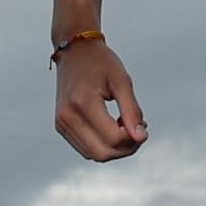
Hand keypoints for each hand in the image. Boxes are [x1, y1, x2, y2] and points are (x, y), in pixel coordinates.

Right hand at [53, 36, 147, 161]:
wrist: (74, 50)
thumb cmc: (101, 62)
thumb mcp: (122, 82)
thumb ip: (132, 111)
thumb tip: (141, 138)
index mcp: (83, 103)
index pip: (113, 138)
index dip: (134, 138)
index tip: (144, 124)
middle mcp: (67, 117)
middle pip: (103, 153)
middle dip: (126, 148)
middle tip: (138, 130)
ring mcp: (61, 123)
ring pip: (94, 155)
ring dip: (115, 148)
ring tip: (124, 126)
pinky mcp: (61, 126)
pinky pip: (86, 148)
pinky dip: (103, 144)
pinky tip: (112, 127)